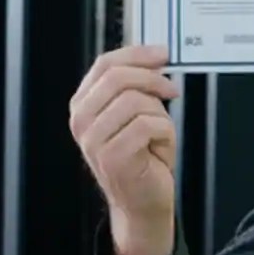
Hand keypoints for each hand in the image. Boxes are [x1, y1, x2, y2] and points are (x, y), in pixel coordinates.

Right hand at [69, 44, 180, 254]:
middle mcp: (82, 121)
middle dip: (153, 79)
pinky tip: (159, 146)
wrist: (143, 201)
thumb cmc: (143, 156)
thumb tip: (155, 55)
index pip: (105, 65)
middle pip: (118, 77)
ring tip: (159, 131)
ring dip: (159, 113)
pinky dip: (163, 131)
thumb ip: (137, 86)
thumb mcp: (137, 113)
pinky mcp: (113, 157)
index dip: (136, 54)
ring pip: (135, 101)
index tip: (162, 53)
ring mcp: (94, 140)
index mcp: (83, 105)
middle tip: (172, 90)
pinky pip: (147, 125)